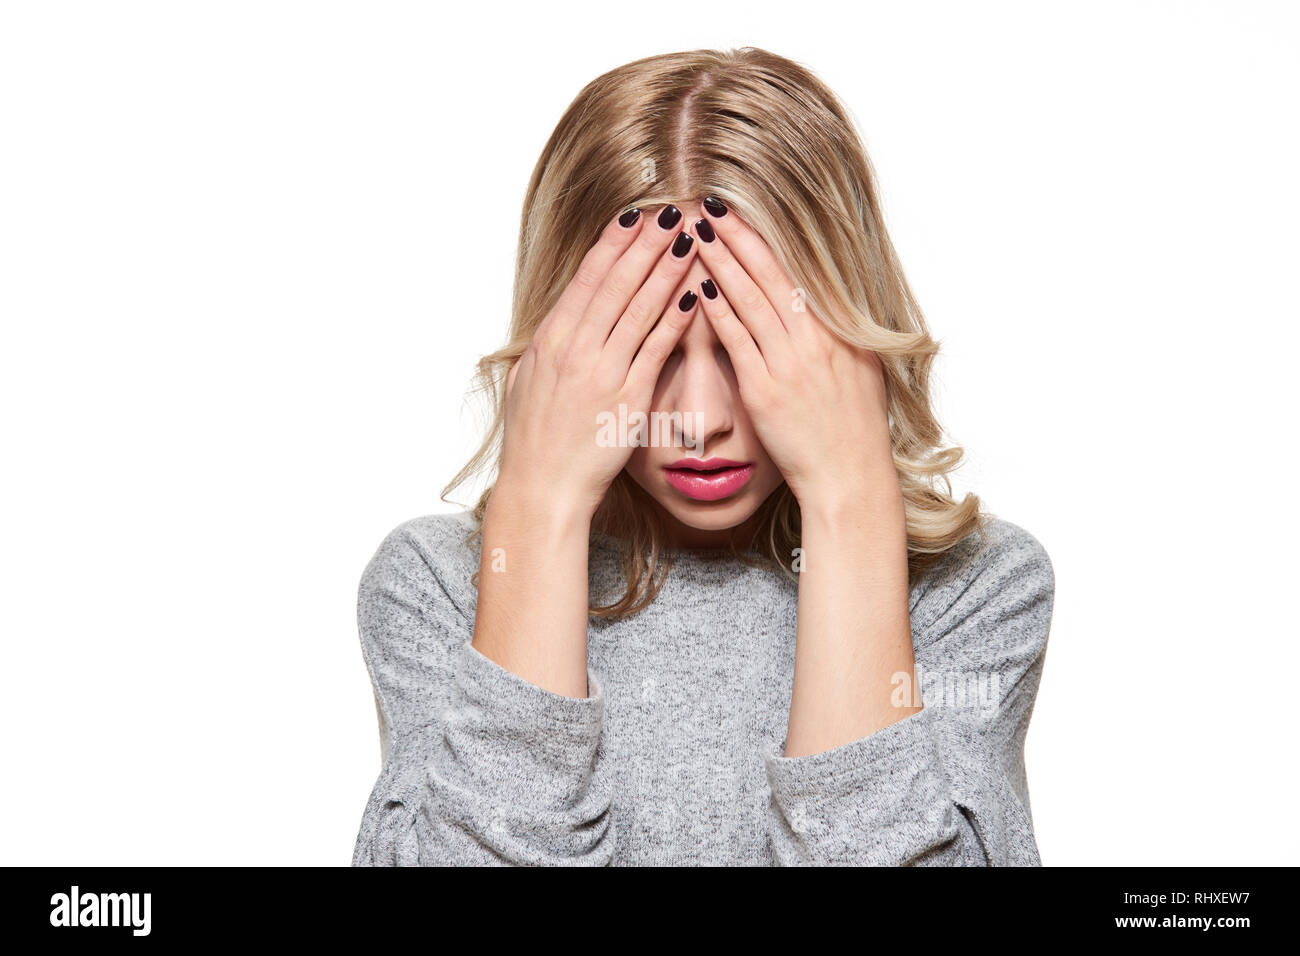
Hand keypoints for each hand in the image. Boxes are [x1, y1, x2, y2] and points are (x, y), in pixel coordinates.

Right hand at [497, 205, 700, 520]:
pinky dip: (675, 320)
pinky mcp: (628, 400)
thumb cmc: (534, 438)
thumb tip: (563, 316)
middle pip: (616, 284)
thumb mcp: (529, 381)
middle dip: (645, 244)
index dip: (613, 244)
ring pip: (640, 310)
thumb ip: (549, 345)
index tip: (633, 215)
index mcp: (551, 340)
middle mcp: (576, 350)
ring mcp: (602, 373)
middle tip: (670, 212)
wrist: (543, 487)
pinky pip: (656, 351)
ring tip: (689, 239)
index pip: (587, 279)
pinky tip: (694, 294)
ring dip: (667, 271)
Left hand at [687, 200, 898, 512]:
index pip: (797, 270)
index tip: (742, 211)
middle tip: (710, 205)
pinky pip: (738, 342)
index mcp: (839, 331)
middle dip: (739, 236)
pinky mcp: (767, 392)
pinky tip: (698, 288)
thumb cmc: (850, 429)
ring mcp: (792, 364)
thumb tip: (820, 305)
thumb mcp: (857, 370)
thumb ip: (837, 334)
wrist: (850, 478)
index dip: (766, 238)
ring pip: (752, 301)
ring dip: (722, 263)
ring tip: (696, 234)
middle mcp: (817, 340)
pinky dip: (718, 312)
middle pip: (772, 275)